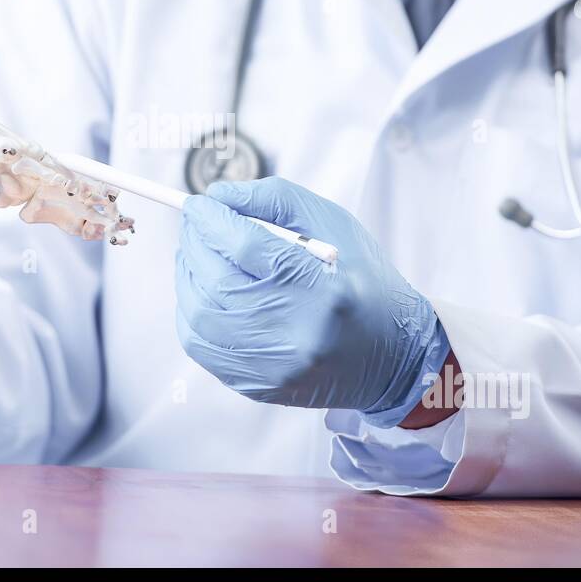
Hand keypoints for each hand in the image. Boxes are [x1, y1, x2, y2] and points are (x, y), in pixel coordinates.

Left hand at [175, 177, 446, 418]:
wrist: (392, 357)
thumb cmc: (364, 283)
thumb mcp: (334, 225)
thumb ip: (275, 200)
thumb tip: (219, 197)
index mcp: (324, 290)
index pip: (246, 246)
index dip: (212, 220)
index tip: (199, 204)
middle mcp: (296, 334)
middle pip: (217, 281)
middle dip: (195, 244)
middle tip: (196, 225)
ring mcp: (273, 367)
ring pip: (200, 314)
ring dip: (188, 276)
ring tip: (198, 254)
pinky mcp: (256, 385)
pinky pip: (200, 345)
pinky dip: (191, 310)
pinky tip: (204, 290)